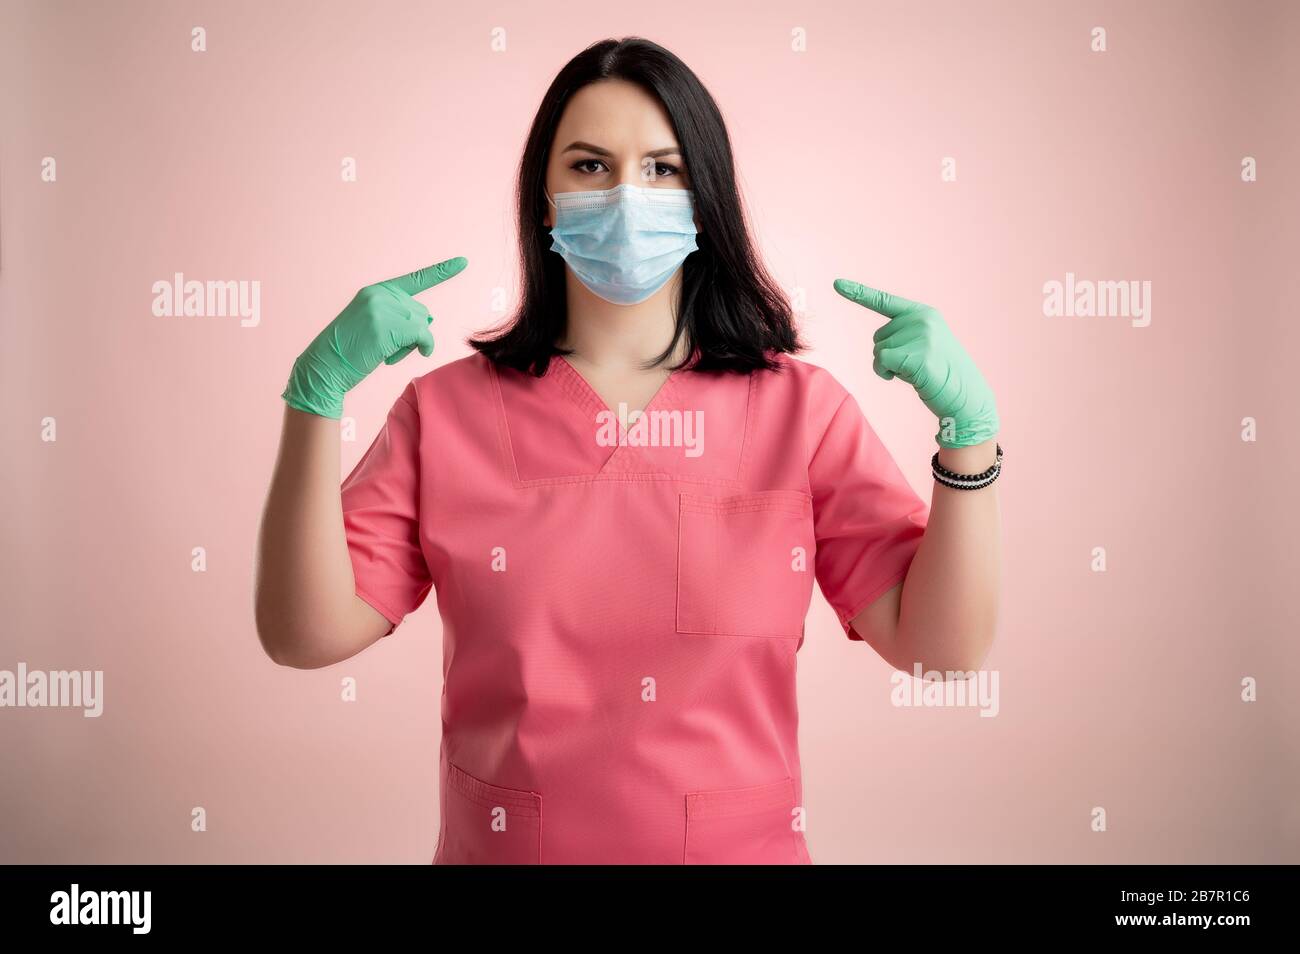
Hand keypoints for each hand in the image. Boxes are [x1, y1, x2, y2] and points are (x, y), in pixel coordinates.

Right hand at [282, 256, 467, 418]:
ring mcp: (384, 308)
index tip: (464, 262)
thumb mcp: (373, 325)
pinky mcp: (388, 325)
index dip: (443, 271)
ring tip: (385, 353)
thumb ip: (399, 317)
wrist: (324, 366)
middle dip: (412, 334)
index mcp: (377, 291)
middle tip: (388, 349)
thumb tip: (428, 322)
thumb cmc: (350, 352)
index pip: (416, 279)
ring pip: (422, 326)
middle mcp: (381, 294)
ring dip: (411, 345)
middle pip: (421, 313)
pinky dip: (421, 348)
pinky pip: (422, 337)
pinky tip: (400, 358)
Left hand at [833, 279, 998, 448]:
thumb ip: (903, 336)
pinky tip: (910, 378)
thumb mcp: (923, 346)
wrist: (966, 397)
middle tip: (914, 366)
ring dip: (890, 368)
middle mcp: (922, 319)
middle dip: (888, 356)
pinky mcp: (917, 354)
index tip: (836, 283)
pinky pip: (881, 361)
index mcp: (924, 313)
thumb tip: (880, 351)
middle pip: (878, 337)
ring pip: (878, 350)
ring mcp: (921, 335)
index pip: (884, 301)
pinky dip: (887, 373)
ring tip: (916, 372)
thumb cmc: (940, 375)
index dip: (858, 293)